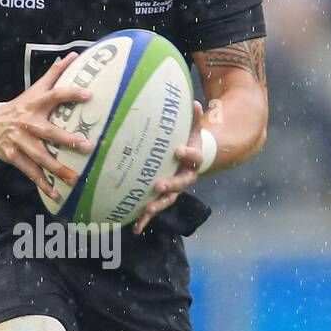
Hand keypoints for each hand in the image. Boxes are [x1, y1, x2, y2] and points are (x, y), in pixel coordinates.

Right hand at [0, 52, 92, 201]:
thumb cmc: (19, 106)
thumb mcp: (34, 89)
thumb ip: (54, 74)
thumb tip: (74, 55)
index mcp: (35, 105)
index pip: (55, 95)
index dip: (71, 93)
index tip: (89, 94)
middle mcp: (28, 123)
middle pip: (48, 132)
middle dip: (66, 139)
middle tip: (87, 146)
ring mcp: (20, 142)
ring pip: (40, 157)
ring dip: (57, 168)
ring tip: (75, 178)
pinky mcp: (14, 157)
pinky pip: (30, 172)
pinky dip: (43, 184)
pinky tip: (56, 194)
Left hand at [132, 99, 203, 234]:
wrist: (194, 161)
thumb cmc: (190, 142)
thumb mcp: (194, 130)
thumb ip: (194, 119)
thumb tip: (193, 101)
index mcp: (194, 161)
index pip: (193, 157)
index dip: (187, 154)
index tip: (178, 150)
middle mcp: (186, 178)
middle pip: (180, 184)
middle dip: (169, 185)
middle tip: (158, 185)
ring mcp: (176, 190)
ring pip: (168, 200)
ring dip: (157, 206)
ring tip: (147, 210)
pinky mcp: (164, 198)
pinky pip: (155, 209)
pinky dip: (145, 219)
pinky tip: (136, 229)